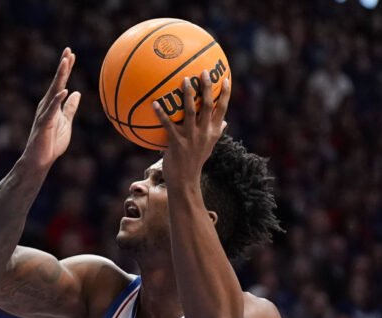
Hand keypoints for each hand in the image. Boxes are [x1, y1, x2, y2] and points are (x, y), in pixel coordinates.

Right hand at [22, 47, 80, 169]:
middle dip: (63, 66)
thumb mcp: (66, 123)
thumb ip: (70, 108)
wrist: (39, 160)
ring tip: (65, 63)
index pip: (60, 83)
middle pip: (56, 82)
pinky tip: (64, 90)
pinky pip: (52, 110)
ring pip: (53, 91)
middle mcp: (46, 105)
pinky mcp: (44, 124)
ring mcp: (44, 114)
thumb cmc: (51, 143)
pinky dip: (57, 100)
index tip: (71, 54)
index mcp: (52, 104)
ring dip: (60, 77)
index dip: (66, 69)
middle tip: (68, 50)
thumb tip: (76, 93)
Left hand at [154, 71, 230, 186]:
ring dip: (188, 95)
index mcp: (213, 132)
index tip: (226, 78)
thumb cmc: (195, 162)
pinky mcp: (177, 143)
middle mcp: (205, 133)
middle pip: (208, 106)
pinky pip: (168, 125)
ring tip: (184, 80)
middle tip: (204, 72)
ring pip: (191, 112)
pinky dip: (162, 113)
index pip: (223, 109)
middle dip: (207, 87)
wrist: (185, 181)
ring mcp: (191, 138)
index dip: (225, 94)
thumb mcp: (209, 147)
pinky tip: (155, 103)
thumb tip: (226, 121)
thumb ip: (216, 132)